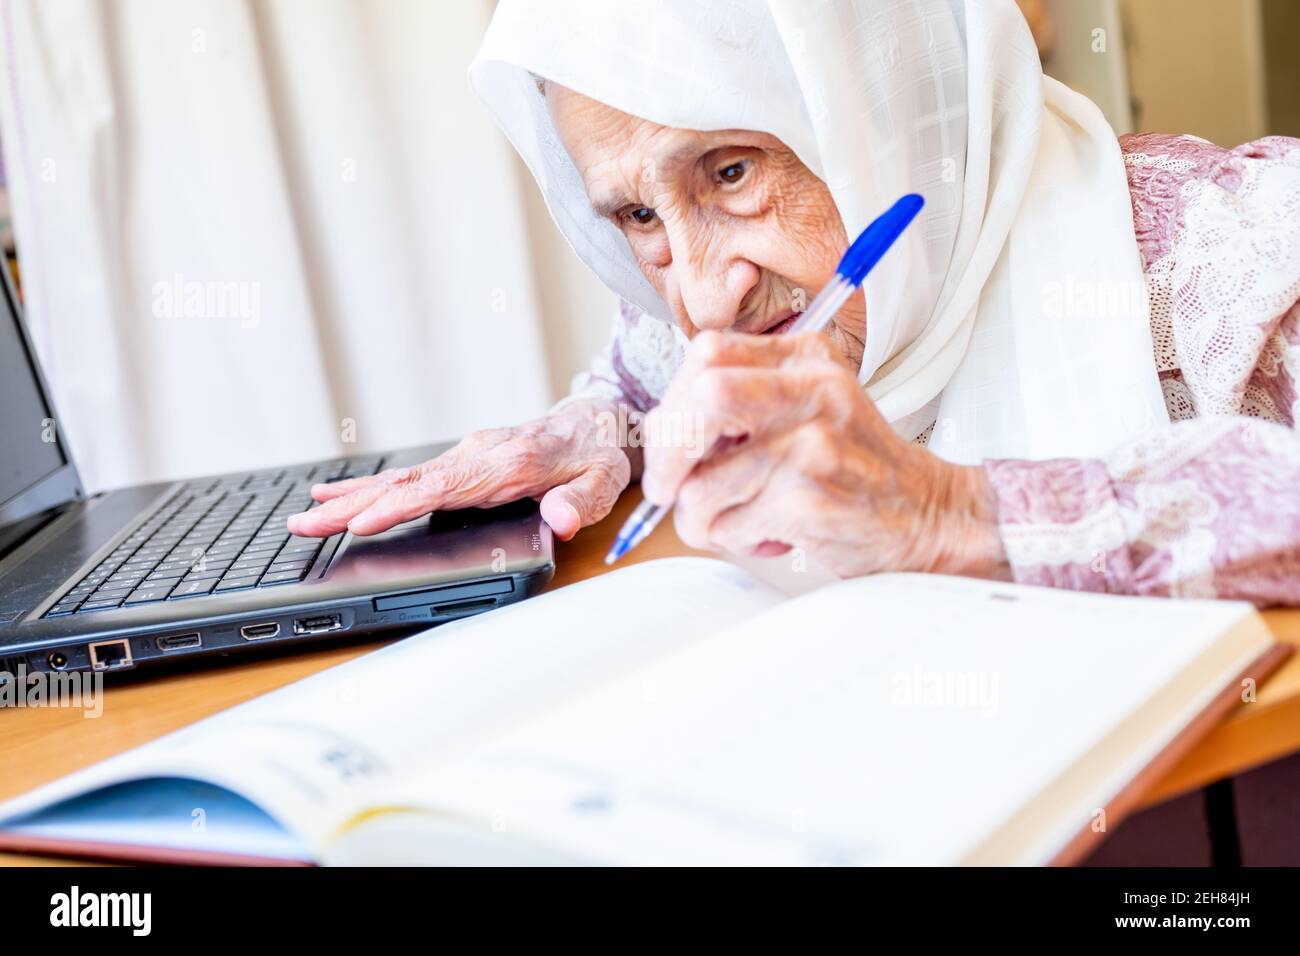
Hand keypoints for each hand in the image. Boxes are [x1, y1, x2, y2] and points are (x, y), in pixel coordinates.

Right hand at [286, 400, 632, 538]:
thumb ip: (582, 502)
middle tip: (304, 524)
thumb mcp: (603, 482)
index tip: (358, 523)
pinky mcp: (462, 461)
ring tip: (306, 513)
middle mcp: (478, 455)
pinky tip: (341, 495)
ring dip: (351, 498)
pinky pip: (411, 477)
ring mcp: (466, 456)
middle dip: (352, 506)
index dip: (398, 508)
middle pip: (406, 484)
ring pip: (400, 479)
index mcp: (508, 463)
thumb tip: (561, 519)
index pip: (442, 489)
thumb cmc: (598, 455)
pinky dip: (372, 488)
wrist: (597, 423)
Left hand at [640, 331, 1008, 578]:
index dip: (673, 402)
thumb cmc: (858, 468)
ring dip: (701, 516)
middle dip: (668, 454)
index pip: (707, 354)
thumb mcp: (813, 405)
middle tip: (669, 488)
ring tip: (738, 520)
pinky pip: (727, 525)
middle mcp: (812, 390)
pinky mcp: (807, 499)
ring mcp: (810, 445)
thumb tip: (664, 431)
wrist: (929, 516)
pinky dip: (734, 540)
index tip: (672, 441)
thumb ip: (748, 399)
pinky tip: (768, 536)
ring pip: (701, 482)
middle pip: (701, 398)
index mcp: (806, 357)